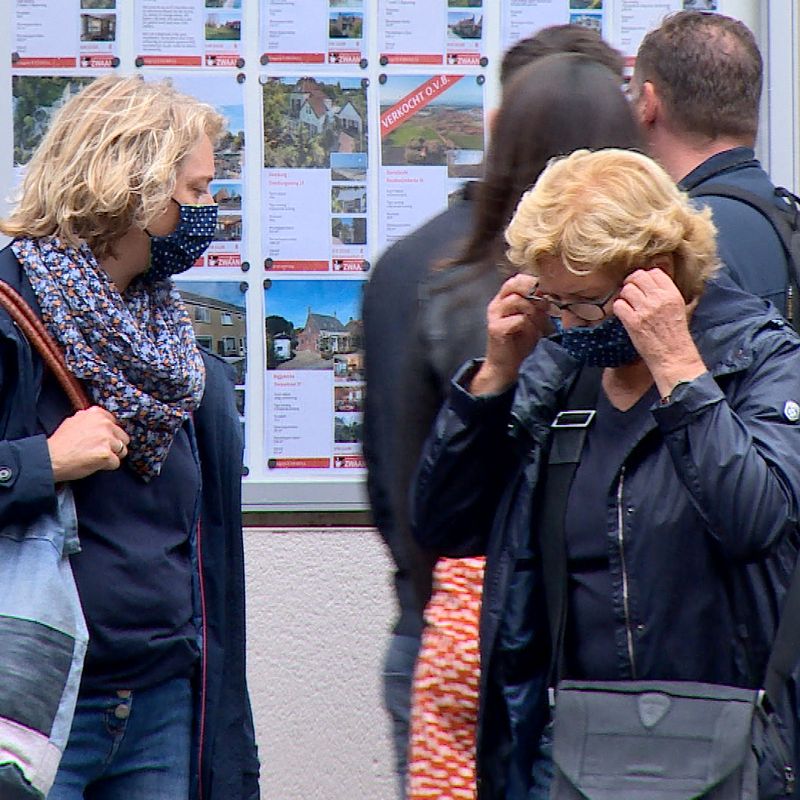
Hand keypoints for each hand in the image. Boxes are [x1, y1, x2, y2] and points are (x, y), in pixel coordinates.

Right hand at [47, 406, 130, 481]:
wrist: (50, 458)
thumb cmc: (61, 443)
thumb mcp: (74, 421)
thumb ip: (91, 420)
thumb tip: (104, 421)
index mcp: (96, 413)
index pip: (115, 425)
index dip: (109, 435)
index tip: (98, 441)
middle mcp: (103, 423)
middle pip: (123, 438)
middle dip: (113, 446)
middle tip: (96, 451)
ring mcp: (106, 438)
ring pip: (122, 451)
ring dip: (111, 456)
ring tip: (94, 457)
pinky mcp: (106, 454)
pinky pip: (116, 463)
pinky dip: (106, 466)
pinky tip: (93, 464)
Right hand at [470, 274, 550, 394]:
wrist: (506, 364)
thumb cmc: (519, 341)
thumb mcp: (533, 319)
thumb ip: (538, 305)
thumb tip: (547, 293)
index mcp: (504, 299)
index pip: (516, 279)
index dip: (532, 282)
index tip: (544, 294)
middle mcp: (496, 304)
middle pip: (514, 285)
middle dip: (533, 294)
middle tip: (543, 307)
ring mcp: (494, 315)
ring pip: (518, 301)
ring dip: (533, 313)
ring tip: (536, 325)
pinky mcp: (495, 328)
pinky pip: (519, 319)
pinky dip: (529, 327)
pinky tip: (530, 335)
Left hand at [613, 268, 705, 396]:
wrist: (673, 356)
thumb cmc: (675, 336)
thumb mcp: (679, 309)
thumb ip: (666, 295)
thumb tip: (652, 283)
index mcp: (672, 294)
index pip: (654, 273)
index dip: (645, 276)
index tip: (642, 284)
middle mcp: (658, 299)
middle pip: (638, 277)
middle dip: (631, 282)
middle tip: (630, 291)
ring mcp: (645, 309)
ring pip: (626, 289)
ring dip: (624, 295)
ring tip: (627, 304)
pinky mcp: (633, 321)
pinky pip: (618, 305)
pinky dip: (618, 307)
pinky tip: (623, 313)